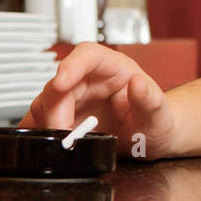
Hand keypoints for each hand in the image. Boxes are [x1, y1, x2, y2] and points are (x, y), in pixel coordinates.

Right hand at [20, 42, 176, 159]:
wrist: (150, 140)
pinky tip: (48, 145)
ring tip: (65, 143)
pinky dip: (40, 133)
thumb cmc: (156, 122)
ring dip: (48, 123)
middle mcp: (90, 80)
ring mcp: (74, 99)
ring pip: (46, 102)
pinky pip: (42, 120)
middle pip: (60, 84)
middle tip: (66, 134)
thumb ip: (152, 101)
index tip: (62, 82)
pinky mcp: (63, 117)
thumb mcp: (159, 116)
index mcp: (114, 69)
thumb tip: (139, 84)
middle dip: (57, 109)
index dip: (71, 65)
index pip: (88, 55)